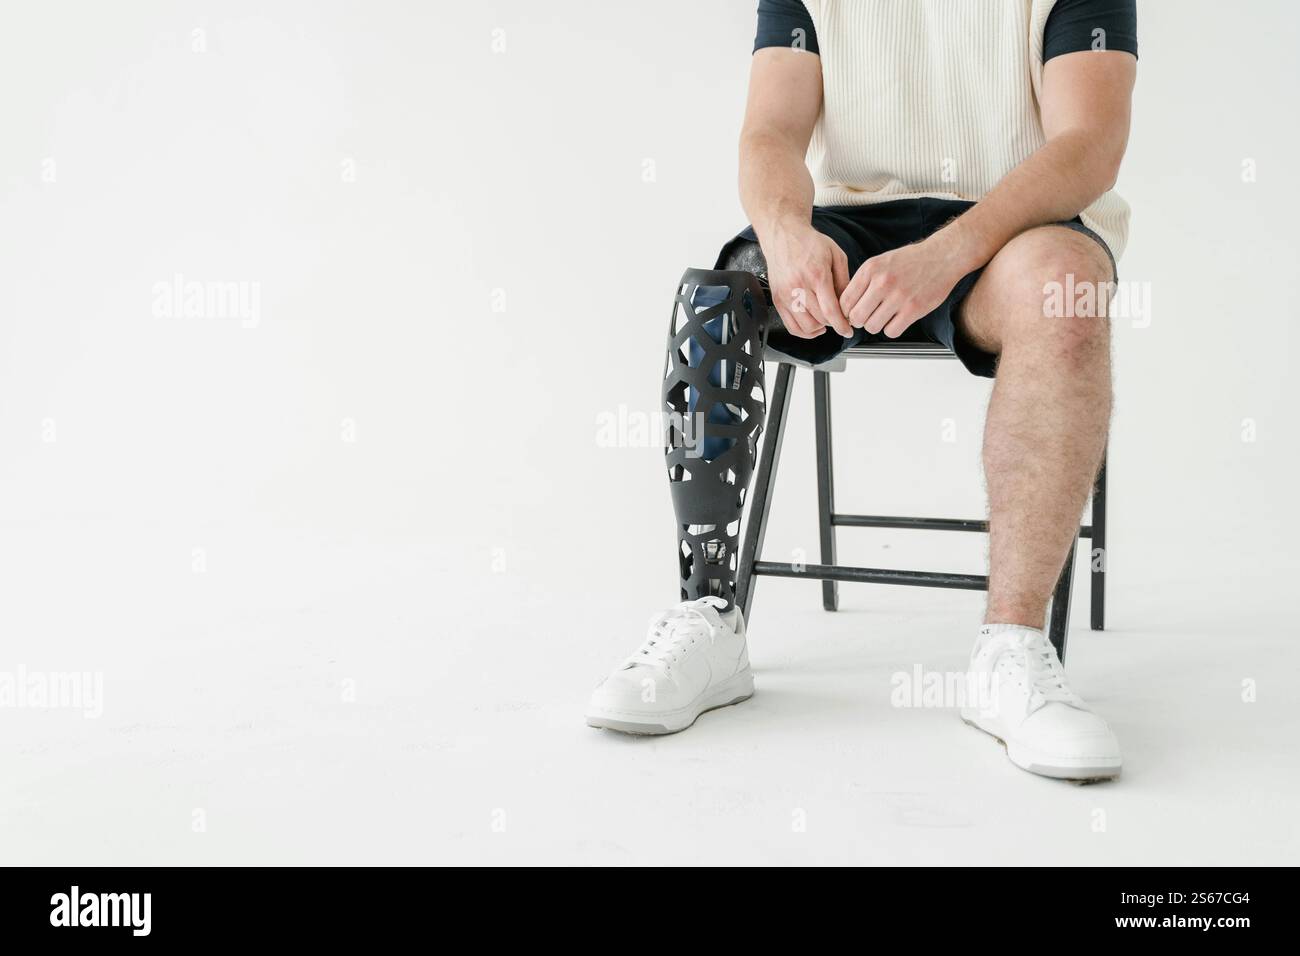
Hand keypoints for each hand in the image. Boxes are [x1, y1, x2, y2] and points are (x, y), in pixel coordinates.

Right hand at [760, 223, 852, 338]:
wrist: (783, 235)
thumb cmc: (810, 243)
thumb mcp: (836, 255)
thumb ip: (844, 281)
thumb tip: (849, 304)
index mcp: (817, 275)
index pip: (830, 311)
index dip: (841, 325)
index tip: (848, 330)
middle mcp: (799, 287)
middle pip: (820, 320)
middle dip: (833, 323)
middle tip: (840, 319)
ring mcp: (786, 295)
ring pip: (806, 326)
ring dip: (820, 328)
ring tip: (826, 321)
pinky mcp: (778, 300)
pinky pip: (791, 326)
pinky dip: (804, 331)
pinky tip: (814, 326)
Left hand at [838, 234, 969, 337]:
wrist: (943, 256)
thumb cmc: (911, 261)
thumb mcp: (880, 262)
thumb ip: (863, 282)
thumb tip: (845, 306)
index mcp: (870, 269)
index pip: (845, 301)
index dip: (846, 311)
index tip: (852, 313)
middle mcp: (882, 282)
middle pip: (856, 317)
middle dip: (860, 321)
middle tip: (868, 317)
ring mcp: (898, 296)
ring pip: (872, 327)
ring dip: (876, 325)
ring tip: (884, 316)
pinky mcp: (914, 309)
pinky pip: (891, 331)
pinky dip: (892, 329)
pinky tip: (897, 319)